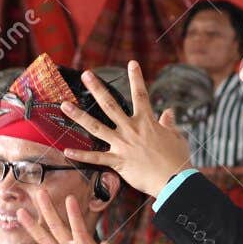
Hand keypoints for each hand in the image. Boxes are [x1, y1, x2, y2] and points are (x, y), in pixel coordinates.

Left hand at [60, 62, 191, 197]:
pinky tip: (67, 151)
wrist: (174, 180)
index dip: (137, 78)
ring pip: (96, 127)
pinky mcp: (118, 162)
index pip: (141, 95)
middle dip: (97, 89)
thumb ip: (169, 124)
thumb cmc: (177, 159)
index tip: (132, 63)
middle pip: (111, 105)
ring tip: (65, 105)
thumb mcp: (177, 137)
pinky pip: (96, 158)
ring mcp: (122, 145)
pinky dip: (81, 155)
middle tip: (86, 75)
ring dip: (79, 116)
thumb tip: (168, 112)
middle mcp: (131, 129)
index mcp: (147, 122)